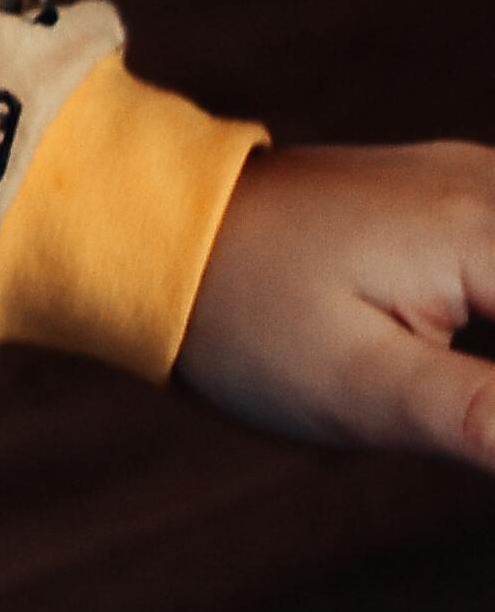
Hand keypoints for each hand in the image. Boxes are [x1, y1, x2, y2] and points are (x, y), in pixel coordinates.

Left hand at [176, 140, 494, 464]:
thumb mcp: (369, 391)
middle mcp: (490, 188)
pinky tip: (478, 381)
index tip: (488, 427)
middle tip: (467, 414)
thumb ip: (492, 422)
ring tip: (468, 405)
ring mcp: (473, 184)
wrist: (150, 233)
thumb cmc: (245, 317)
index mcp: (483, 232)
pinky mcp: (453, 200)